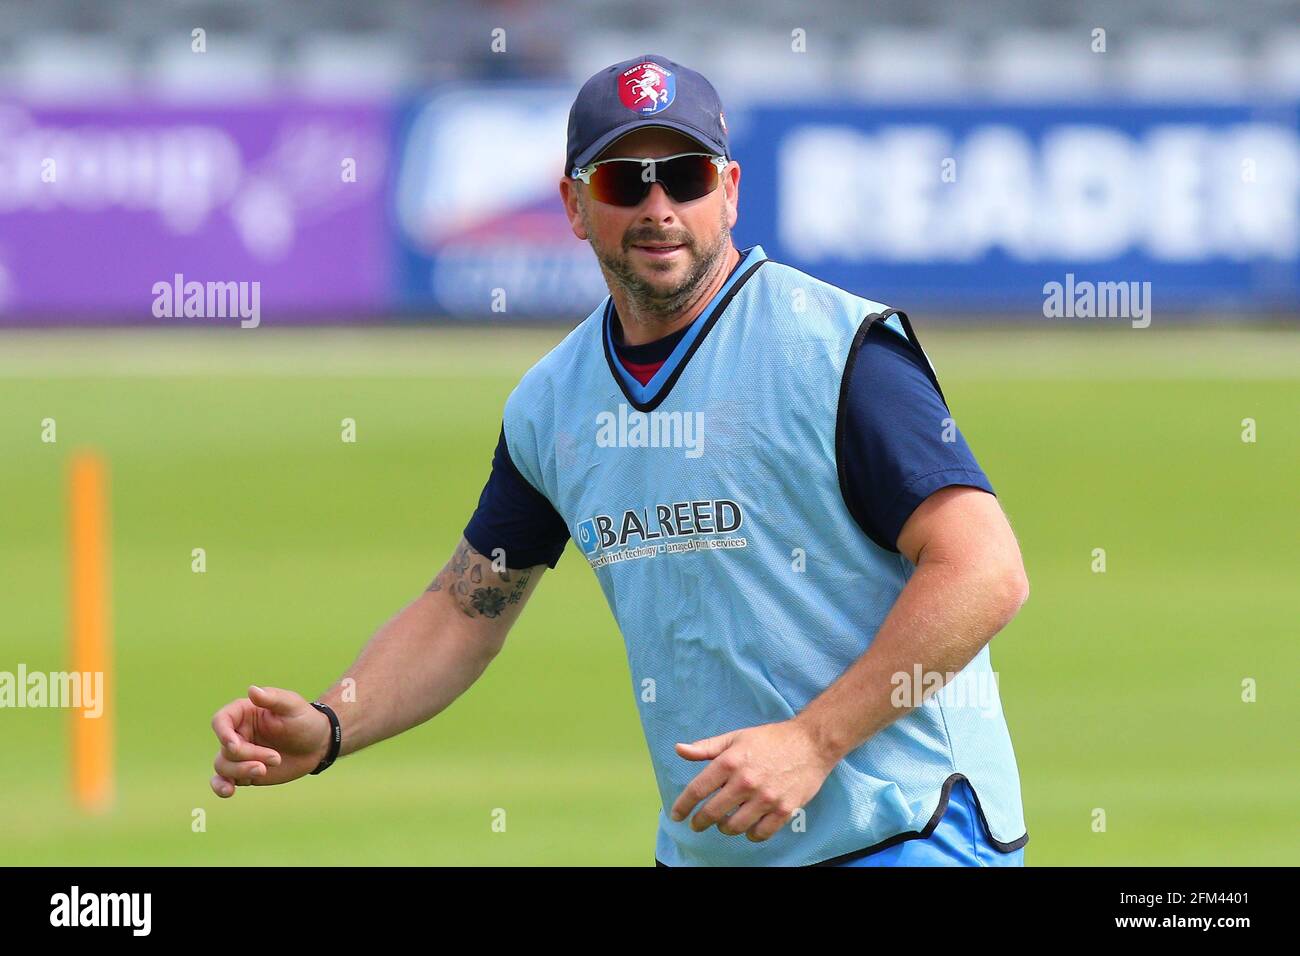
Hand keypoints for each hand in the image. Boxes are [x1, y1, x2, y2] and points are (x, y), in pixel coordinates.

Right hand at [209, 685, 330, 798]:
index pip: (221, 721)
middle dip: (247, 755)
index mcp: (244, 713)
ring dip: (240, 771)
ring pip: (223, 765)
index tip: (236, 745)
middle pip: (226, 747)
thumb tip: (251, 690)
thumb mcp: (293, 706)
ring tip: (264, 770)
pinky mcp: (244, 772)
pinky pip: (224, 780)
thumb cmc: (305, 719)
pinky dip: (221, 786)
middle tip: (275, 758)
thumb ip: (272, 699)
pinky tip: (229, 791)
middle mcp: (237, 733)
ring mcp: (240, 754)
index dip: (223, 734)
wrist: (317, 744)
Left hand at [669, 719, 837, 841]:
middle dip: (700, 822)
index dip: (683, 806)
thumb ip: (706, 747)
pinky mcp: (784, 810)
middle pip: (712, 813)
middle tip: (697, 824)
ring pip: (734, 827)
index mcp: (730, 762)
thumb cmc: (771, 739)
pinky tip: (748, 826)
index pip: (697, 790)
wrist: (811, 743)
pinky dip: (750, 834)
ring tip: (724, 823)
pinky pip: (760, 833)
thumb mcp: (736, 737)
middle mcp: (745, 782)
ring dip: (725, 828)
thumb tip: (679, 749)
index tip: (677, 815)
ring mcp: (766, 798)